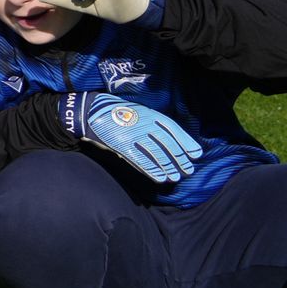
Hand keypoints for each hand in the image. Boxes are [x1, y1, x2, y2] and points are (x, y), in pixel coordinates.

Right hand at [60, 91, 200, 182]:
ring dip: (168, 166)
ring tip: (176, 177)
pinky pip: (140, 159)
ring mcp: (133, 134)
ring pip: (156, 153)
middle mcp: (144, 123)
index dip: (186, 142)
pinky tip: (160, 178)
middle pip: (167, 143)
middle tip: (189, 170)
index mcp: (149, 114)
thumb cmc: (116, 111)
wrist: (90, 110)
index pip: (173, 129)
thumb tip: (169, 138)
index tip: (196, 154)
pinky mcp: (122, 144)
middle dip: (179, 158)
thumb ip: (152, 122)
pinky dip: (151, 169)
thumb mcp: (137, 111)